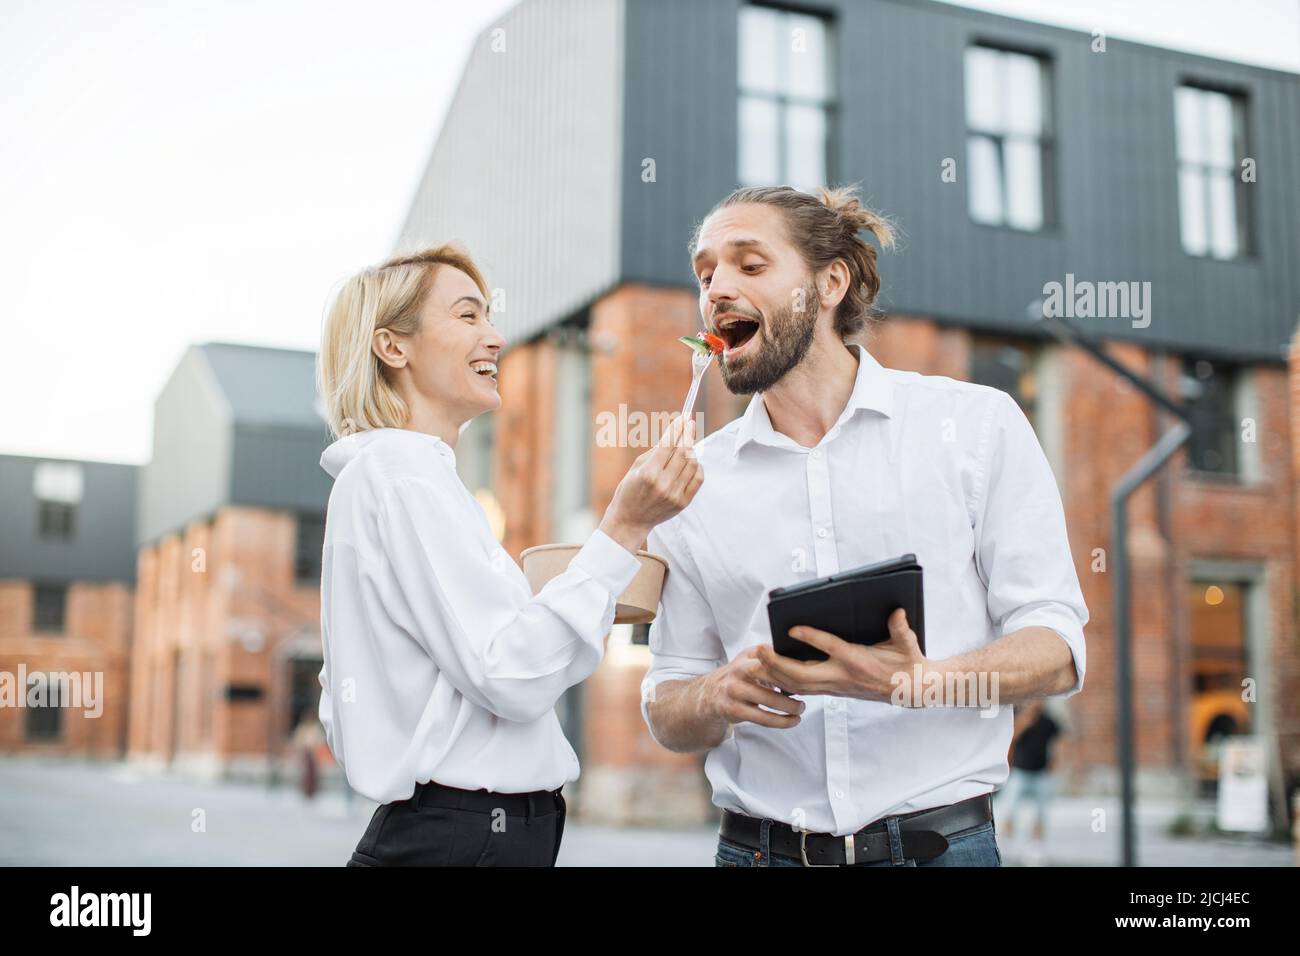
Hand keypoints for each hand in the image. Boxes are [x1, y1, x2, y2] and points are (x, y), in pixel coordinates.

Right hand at [599, 415, 701, 551]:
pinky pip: (698, 478)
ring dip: (692, 449)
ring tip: (686, 443)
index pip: (669, 444)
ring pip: (693, 463)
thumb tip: (675, 434)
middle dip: (687, 434)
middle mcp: (663, 484)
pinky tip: (691, 461)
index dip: (678, 429)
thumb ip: (656, 451)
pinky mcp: (683, 502)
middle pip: (683, 452)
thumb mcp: (636, 467)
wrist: (630, 520)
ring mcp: (675, 494)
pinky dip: (697, 466)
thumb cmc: (629, 490)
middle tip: (690, 424)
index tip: (684, 418)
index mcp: (648, 473)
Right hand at [697, 646, 804, 729]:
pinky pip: (762, 718)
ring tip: (801, 709)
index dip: (790, 664)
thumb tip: (802, 657)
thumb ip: (771, 656)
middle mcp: (739, 670)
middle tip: (806, 691)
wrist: (709, 695)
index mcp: (748, 655)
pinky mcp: (734, 709)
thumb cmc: (739, 676)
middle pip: (769, 674)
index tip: (806, 672)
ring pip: (768, 699)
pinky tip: (792, 721)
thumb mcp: (750, 659)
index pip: (771, 655)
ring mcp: (735, 690)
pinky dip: (780, 721)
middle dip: (791, 684)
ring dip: (788, 706)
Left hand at [754, 608, 927, 703]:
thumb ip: (899, 628)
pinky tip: (770, 675)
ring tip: (756, 661)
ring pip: (798, 685)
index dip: (811, 637)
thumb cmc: (907, 664)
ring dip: (775, 674)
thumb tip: (897, 611)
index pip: (831, 647)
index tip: (792, 628)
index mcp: (858, 661)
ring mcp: (836, 686)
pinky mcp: (833, 690)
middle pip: (803, 674)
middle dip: (778, 663)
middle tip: (759, 649)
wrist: (910, 691)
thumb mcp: (906, 643)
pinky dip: (784, 682)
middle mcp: (843, 676)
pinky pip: (803, 689)